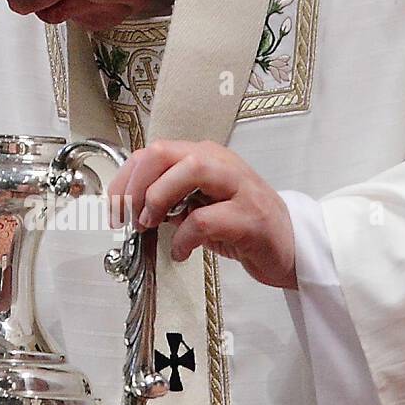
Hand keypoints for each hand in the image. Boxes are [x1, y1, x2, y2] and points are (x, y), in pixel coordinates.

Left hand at [107, 139, 296, 289]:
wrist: (290, 246)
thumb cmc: (242, 226)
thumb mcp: (200, 206)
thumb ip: (170, 199)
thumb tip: (131, 206)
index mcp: (205, 157)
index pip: (152, 152)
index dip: (124, 179)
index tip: (114, 208)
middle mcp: (220, 163)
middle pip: (164, 152)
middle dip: (136, 185)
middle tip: (130, 216)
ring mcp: (238, 187)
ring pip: (189, 170)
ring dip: (159, 198)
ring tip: (152, 225)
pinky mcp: (250, 216)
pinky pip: (205, 220)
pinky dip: (183, 239)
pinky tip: (181, 252)